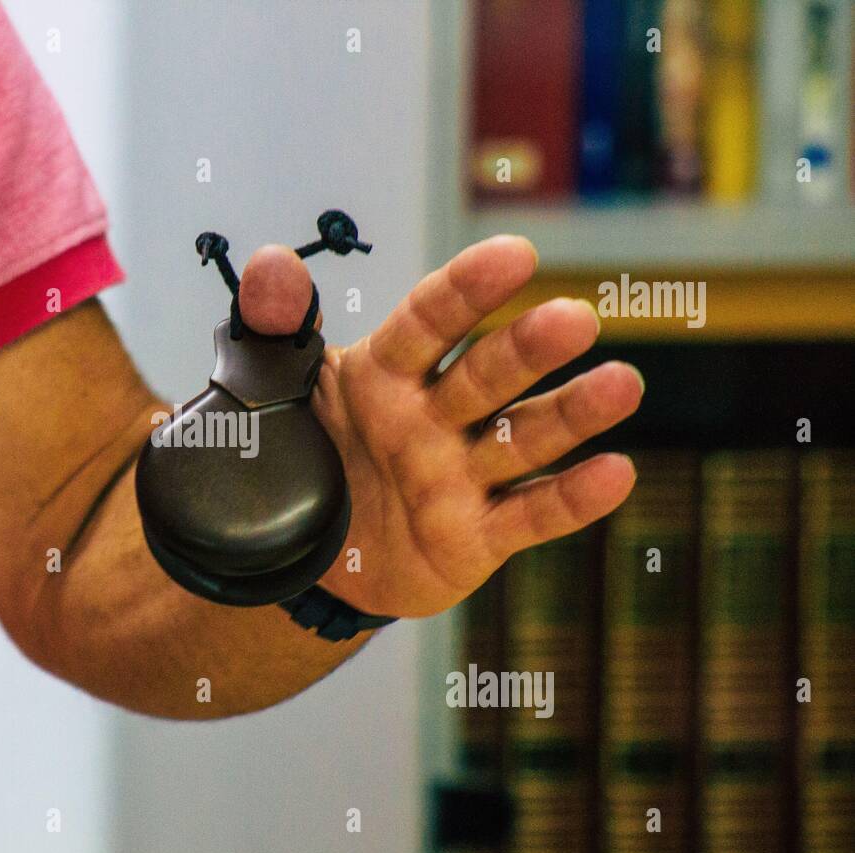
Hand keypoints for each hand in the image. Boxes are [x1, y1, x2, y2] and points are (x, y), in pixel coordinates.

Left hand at [236, 236, 642, 618]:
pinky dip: (571, 500)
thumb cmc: (297, 457)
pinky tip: (616, 474)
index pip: (429, 322)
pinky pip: (528, 517)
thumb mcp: (271, 389)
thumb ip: (272, 326)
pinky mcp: (477, 536)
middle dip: (529, 349)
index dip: (467, 289)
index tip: (514, 254)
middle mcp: (433, 417)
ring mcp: (460, 475)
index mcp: (384, 373)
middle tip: (575, 320)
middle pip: (486, 376)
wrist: (302, 556)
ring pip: (522, 439)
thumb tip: (273, 262)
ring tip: (623, 384)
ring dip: (572, 414)